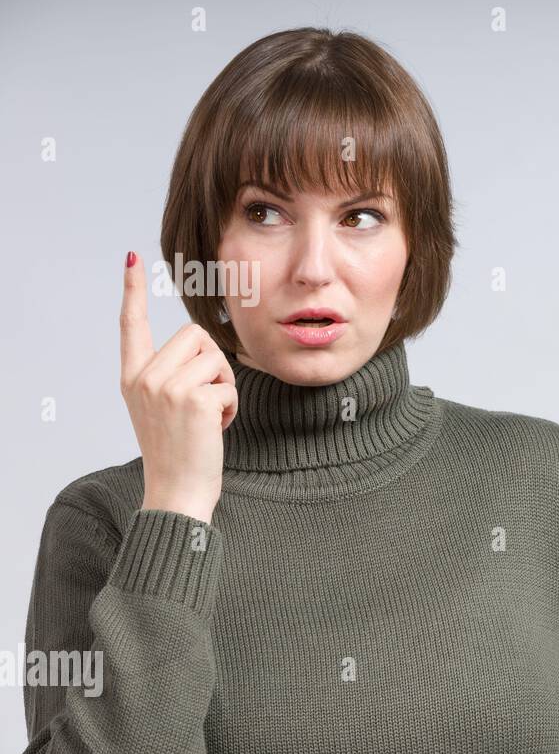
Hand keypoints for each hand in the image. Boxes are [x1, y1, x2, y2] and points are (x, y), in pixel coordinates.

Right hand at [119, 251, 237, 523]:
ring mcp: (165, 387)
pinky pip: (229, 384)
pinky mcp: (192, 399)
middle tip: (206, 401)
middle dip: (213, 364)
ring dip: (225, 385)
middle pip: (195, 335)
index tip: (130, 261)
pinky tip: (216, 428)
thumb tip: (202, 350)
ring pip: (215, 357)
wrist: (177, 491)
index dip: (132, 292)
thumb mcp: (163, 408)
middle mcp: (143, 378)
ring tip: (210, 415)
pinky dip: (232, 406)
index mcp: (133, 377)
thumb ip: (172, 376)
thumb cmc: (179, 452)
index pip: (131, 326)